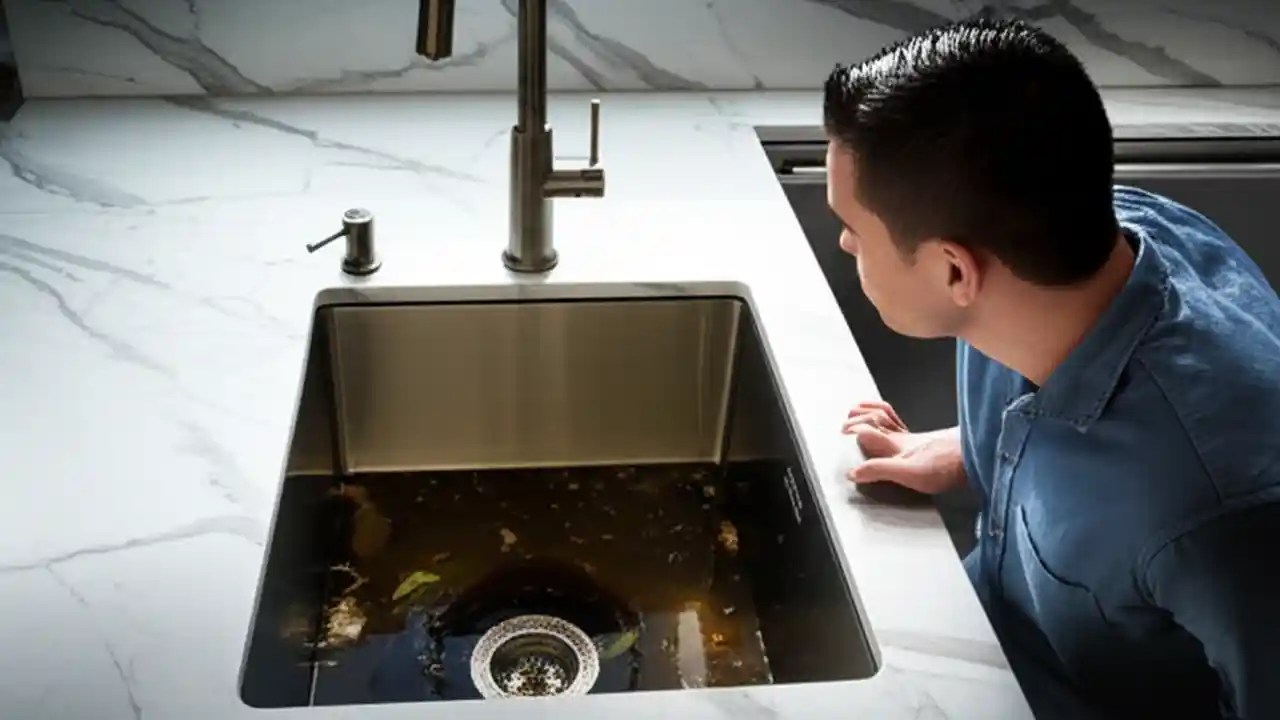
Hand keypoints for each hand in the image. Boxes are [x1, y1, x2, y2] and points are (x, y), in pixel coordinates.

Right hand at [842, 401, 965, 494]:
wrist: (976, 455)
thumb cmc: (944, 465)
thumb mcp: (908, 473)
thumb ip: (879, 470)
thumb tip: (853, 472)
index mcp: (894, 445)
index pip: (866, 432)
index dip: (853, 433)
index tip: (841, 441)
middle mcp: (902, 438)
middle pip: (875, 418)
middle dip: (857, 417)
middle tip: (845, 424)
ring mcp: (914, 438)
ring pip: (888, 417)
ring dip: (872, 410)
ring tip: (860, 409)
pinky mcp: (926, 441)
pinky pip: (901, 423)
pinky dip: (891, 416)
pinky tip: (892, 422)